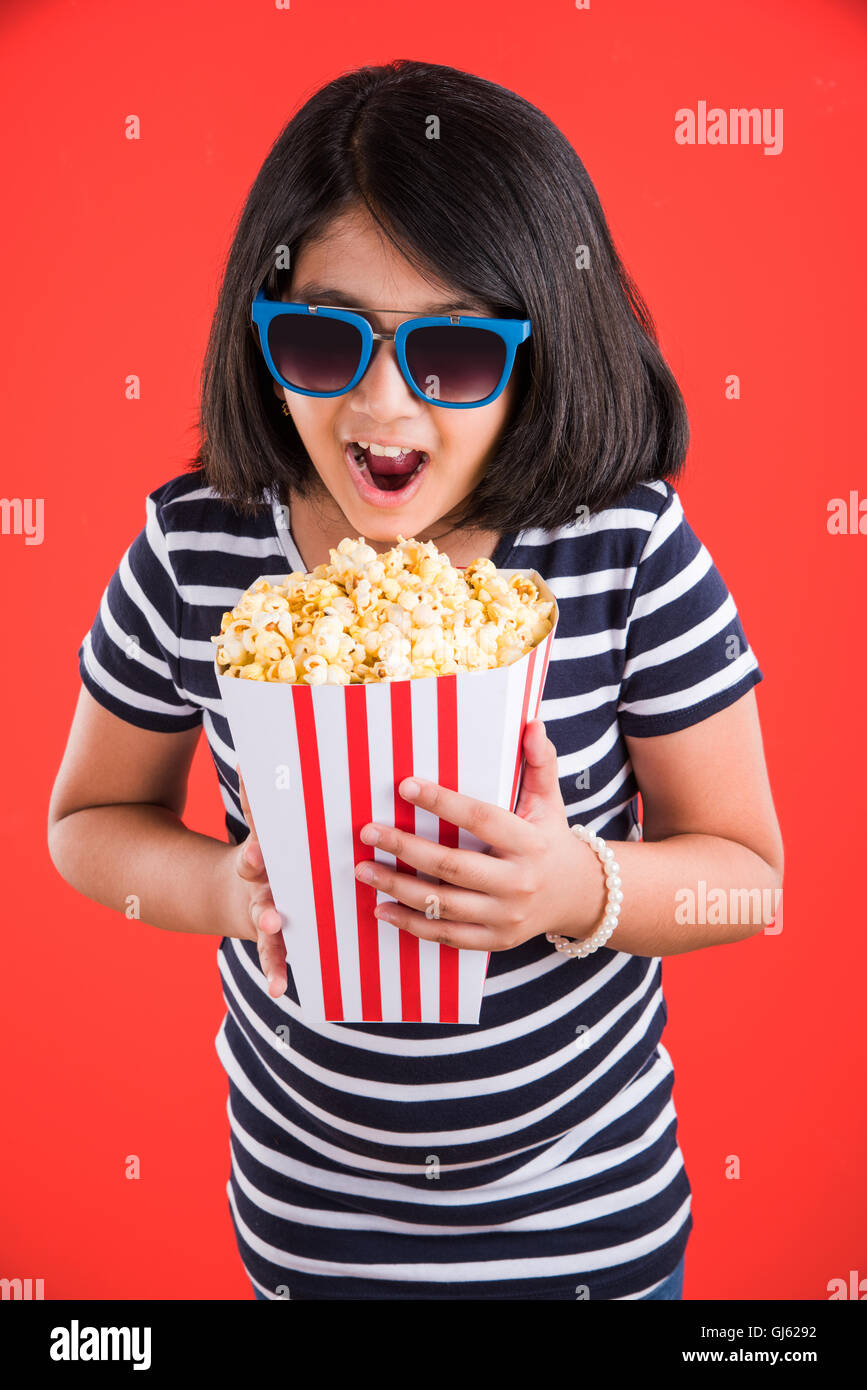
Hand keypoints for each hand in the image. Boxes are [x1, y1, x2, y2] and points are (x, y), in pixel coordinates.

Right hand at [221, 765, 287, 997]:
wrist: (230, 892)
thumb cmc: (267, 853)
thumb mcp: (262, 827)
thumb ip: (260, 800)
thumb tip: (257, 755)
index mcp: (263, 850)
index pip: (258, 839)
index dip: (256, 836)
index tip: (256, 842)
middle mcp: (259, 880)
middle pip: (255, 876)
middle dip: (257, 870)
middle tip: (256, 872)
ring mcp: (262, 909)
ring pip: (264, 918)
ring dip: (269, 924)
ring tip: (273, 927)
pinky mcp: (269, 936)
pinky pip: (273, 954)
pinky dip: (274, 969)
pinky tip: (277, 988)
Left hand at [353, 719, 604, 950]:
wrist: (577, 896)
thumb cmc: (550, 840)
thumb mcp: (549, 801)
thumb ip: (539, 762)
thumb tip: (532, 724)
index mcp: (530, 843)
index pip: (481, 819)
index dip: (442, 802)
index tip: (404, 785)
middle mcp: (518, 883)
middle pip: (453, 866)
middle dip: (406, 848)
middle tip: (368, 832)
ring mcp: (506, 916)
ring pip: (443, 904)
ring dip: (398, 887)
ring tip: (363, 869)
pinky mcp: (496, 940)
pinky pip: (447, 935)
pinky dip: (411, 925)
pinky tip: (381, 909)